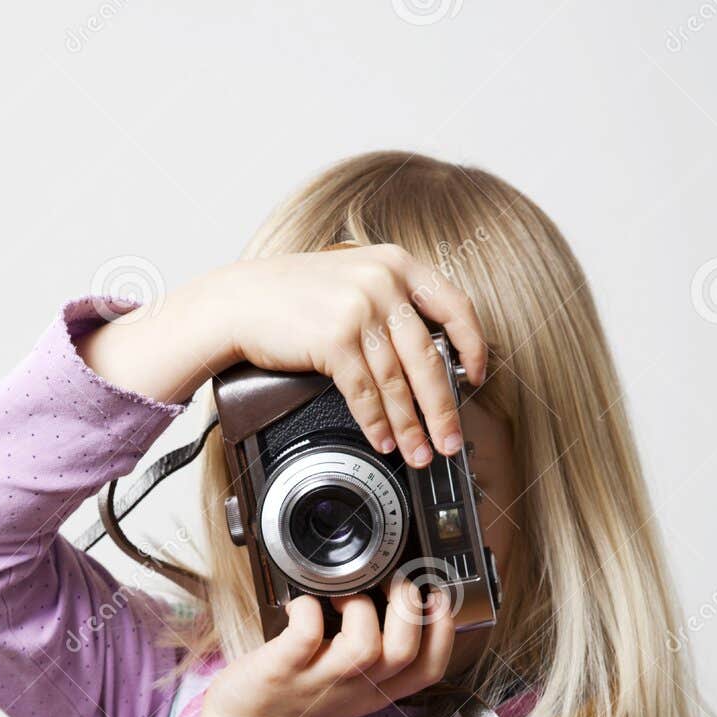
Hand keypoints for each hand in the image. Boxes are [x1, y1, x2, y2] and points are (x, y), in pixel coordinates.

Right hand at [80, 245, 486, 467]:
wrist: (239, 301)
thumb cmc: (292, 296)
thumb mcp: (353, 279)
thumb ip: (392, 303)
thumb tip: (429, 354)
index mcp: (398, 264)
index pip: (457, 307)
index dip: (473, 347)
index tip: (476, 378)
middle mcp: (384, 282)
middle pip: (429, 358)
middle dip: (443, 409)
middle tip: (451, 440)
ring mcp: (359, 309)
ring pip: (398, 382)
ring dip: (410, 426)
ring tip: (418, 453)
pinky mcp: (335, 339)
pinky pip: (366, 392)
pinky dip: (377, 423)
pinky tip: (383, 440)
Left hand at [195, 580, 458, 716]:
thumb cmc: (299, 699)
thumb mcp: (350, 686)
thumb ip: (375, 653)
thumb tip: (393, 595)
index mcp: (378, 689)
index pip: (430, 667)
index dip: (444, 629)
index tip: (436, 595)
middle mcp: (357, 686)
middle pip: (406, 650)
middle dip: (407, 604)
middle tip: (388, 581)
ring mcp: (320, 679)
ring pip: (363, 645)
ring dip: (359, 604)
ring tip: (340, 591)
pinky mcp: (283, 669)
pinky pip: (306, 632)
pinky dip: (307, 608)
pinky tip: (300, 604)